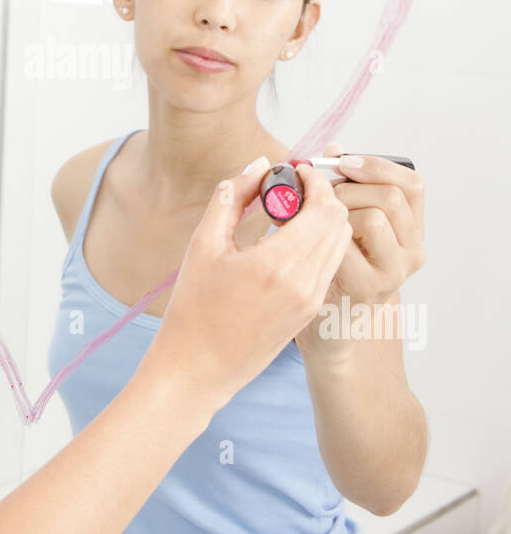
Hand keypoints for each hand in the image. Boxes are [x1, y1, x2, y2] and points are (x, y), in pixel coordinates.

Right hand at [147, 158, 352, 409]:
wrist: (198, 369)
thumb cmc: (193, 309)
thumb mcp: (203, 245)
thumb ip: (231, 197)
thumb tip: (259, 165)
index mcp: (277, 264)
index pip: (325, 207)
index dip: (316, 180)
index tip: (295, 169)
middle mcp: (304, 283)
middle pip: (340, 223)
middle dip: (324, 196)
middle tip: (295, 186)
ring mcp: (311, 300)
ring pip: (340, 243)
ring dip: (326, 219)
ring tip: (293, 211)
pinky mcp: (310, 311)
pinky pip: (330, 265)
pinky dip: (321, 243)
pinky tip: (291, 239)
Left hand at [295, 142, 425, 357]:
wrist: (328, 324)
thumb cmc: (335, 266)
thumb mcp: (346, 223)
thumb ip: (344, 186)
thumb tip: (334, 148)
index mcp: (412, 229)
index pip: (413, 184)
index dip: (377, 166)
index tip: (342, 161)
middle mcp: (413, 251)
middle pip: (389, 196)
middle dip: (346, 187)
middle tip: (318, 193)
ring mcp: (395, 271)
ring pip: (371, 217)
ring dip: (335, 210)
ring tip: (314, 219)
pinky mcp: (370, 287)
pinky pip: (347, 243)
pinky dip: (323, 235)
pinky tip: (310, 241)